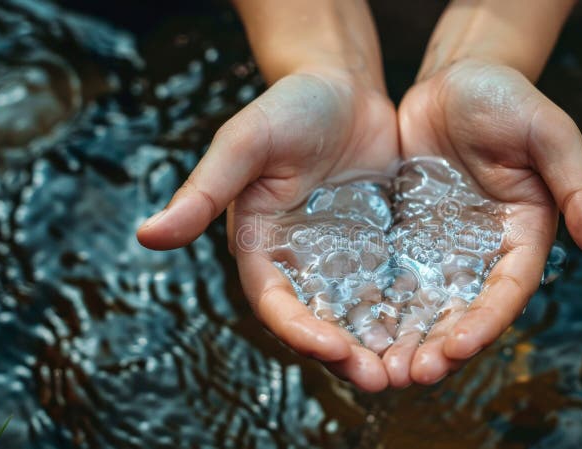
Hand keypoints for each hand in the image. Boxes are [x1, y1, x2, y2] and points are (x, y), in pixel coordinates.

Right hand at [137, 68, 398, 390]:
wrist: (342, 87)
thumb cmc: (288, 106)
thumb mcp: (246, 141)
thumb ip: (204, 190)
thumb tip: (146, 236)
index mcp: (262, 246)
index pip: (276, 302)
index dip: (299, 330)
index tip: (333, 348)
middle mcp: (300, 262)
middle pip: (319, 322)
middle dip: (345, 355)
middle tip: (380, 378)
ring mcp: (341, 259)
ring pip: (357, 315)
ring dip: (379, 346)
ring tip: (410, 369)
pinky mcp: (377, 250)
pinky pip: (391, 289)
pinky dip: (406, 314)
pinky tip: (434, 331)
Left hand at [384, 59, 581, 386]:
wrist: (452, 79)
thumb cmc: (506, 98)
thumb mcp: (548, 133)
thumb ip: (579, 188)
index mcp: (525, 234)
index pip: (509, 289)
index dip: (486, 322)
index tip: (456, 347)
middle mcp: (487, 251)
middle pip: (466, 311)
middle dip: (442, 346)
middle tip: (410, 374)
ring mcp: (447, 249)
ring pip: (429, 307)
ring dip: (410, 340)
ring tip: (382, 370)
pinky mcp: (411, 241)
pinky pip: (397, 282)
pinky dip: (383, 310)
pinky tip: (359, 332)